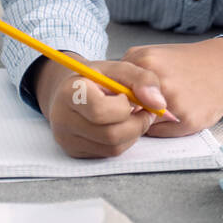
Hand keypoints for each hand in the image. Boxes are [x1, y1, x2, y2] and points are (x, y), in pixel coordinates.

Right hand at [35, 53, 170, 158]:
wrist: (70, 91)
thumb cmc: (95, 79)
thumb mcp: (118, 68)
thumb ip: (142, 79)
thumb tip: (159, 104)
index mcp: (70, 93)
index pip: (100, 111)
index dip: (124, 107)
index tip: (130, 97)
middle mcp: (63, 119)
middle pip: (110, 134)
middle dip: (135, 123)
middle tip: (143, 110)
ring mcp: (67, 139)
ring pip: (113, 148)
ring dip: (132, 133)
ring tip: (132, 116)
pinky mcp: (74, 151)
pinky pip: (108, 154)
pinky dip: (123, 141)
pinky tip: (121, 125)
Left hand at [121, 37, 222, 136]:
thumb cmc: (185, 63)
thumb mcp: (152, 54)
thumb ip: (127, 73)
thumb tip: (107, 96)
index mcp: (146, 62)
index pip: (112, 89)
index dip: (111, 97)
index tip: (112, 99)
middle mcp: (159, 84)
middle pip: (124, 109)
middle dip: (127, 109)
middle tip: (138, 103)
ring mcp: (174, 104)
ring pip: (140, 123)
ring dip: (143, 120)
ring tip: (160, 105)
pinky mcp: (187, 122)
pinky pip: (158, 133)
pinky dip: (160, 127)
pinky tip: (173, 113)